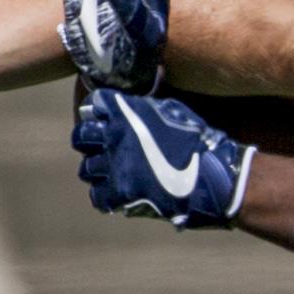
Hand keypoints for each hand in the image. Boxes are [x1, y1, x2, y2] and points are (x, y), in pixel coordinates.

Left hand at [73, 89, 254, 228]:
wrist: (212, 175)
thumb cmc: (198, 140)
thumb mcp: (173, 110)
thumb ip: (148, 105)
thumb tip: (138, 97)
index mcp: (126, 112)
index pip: (94, 104)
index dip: (96, 111)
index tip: (102, 117)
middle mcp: (114, 137)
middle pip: (81, 137)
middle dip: (88, 142)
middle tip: (101, 148)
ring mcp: (115, 167)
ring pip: (87, 169)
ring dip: (98, 171)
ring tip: (111, 174)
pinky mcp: (120, 194)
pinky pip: (98, 196)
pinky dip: (106, 196)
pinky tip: (118, 194)